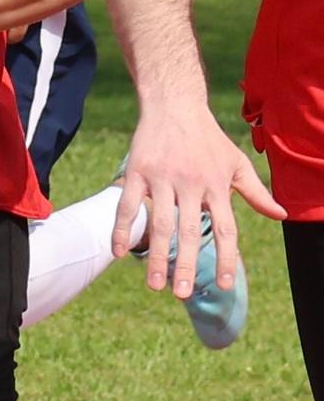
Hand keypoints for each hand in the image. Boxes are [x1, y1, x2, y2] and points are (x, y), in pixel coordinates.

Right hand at [117, 89, 282, 299]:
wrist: (175, 105)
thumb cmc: (209, 139)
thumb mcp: (237, 163)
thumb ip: (257, 192)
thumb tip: (282, 215)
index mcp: (216, 186)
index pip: (226, 229)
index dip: (227, 258)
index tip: (225, 285)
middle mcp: (191, 184)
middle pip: (190, 231)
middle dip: (187, 264)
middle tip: (183, 294)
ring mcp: (162, 179)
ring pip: (159, 224)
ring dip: (156, 256)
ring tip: (154, 285)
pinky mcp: (137, 172)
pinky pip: (128, 206)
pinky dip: (121, 229)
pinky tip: (118, 254)